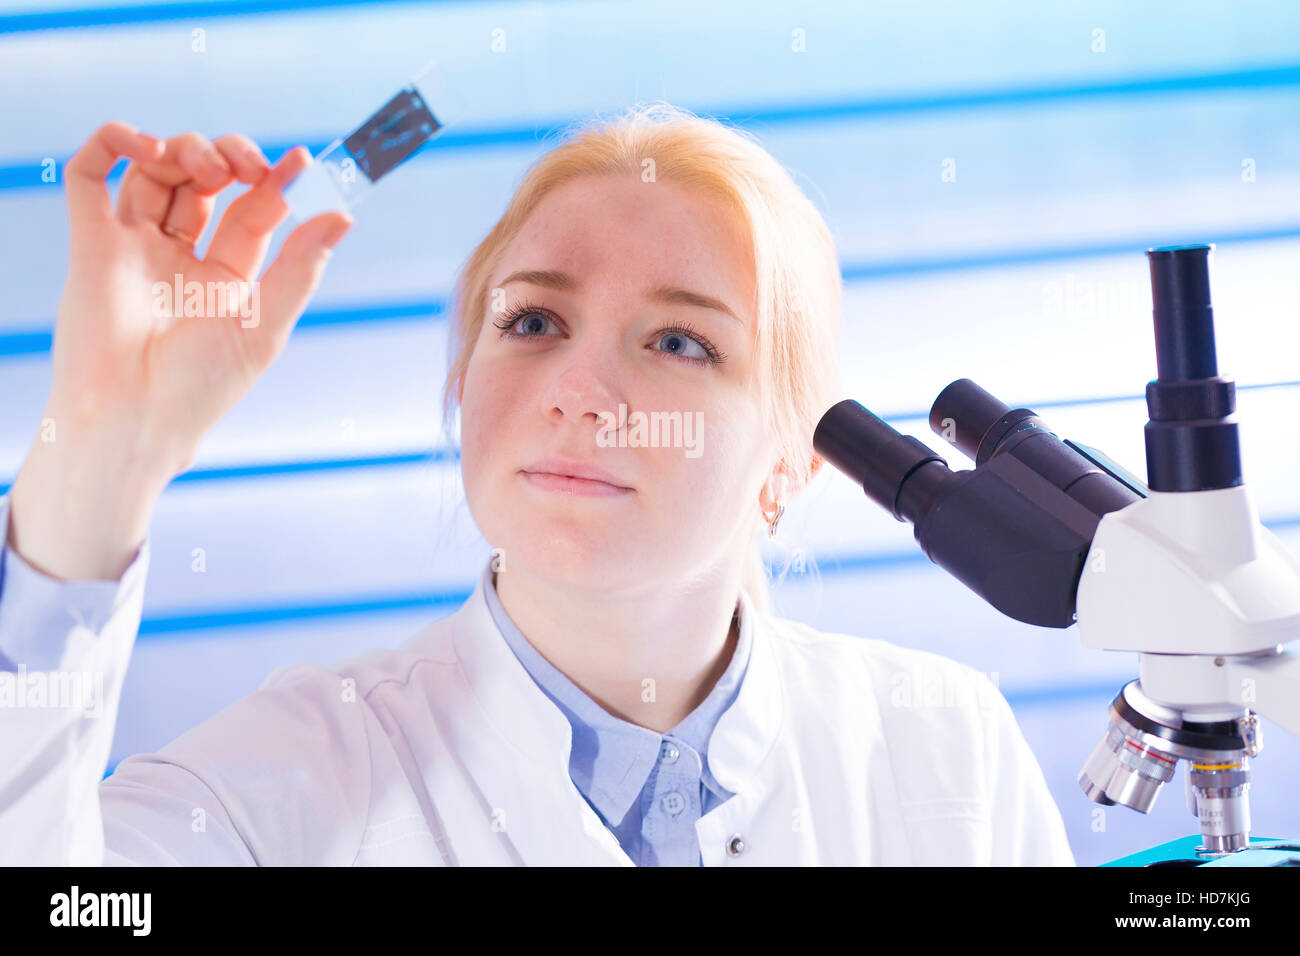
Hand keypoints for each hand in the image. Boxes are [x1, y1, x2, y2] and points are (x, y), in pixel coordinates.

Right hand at [50, 121, 352, 473]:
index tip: (300, 161)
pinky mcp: (90, 242)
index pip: (254, 211)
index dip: (276, 182)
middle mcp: (180, 257)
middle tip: (246, 167)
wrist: (133, 419)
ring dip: (183, 149)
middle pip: (204, 182)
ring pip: (156, 171)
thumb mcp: (263, 326)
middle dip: (228, 158)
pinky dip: (112, 143)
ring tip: (207, 167)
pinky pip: (90, 176)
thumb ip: (300, 268)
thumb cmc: (199, 389)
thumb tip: (342, 215)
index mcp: (226, 279)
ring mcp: (135, 247)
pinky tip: (145, 145)